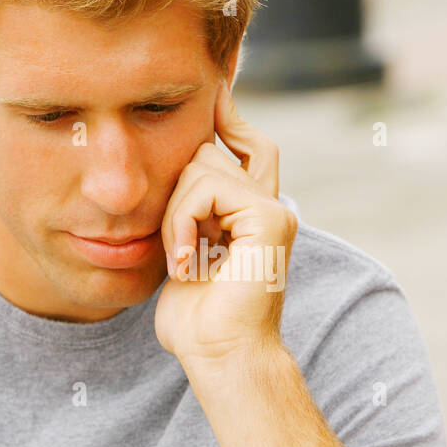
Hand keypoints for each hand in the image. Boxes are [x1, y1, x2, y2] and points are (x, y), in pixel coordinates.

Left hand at [154, 79, 296, 364]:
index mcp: (254, 212)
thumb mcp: (183, 256)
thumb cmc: (197, 322)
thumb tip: (172, 177)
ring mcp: (274, 208)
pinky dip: (183, 223)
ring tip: (181, 261)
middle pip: (210, 151)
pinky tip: (186, 264)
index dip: (229, 114)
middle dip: (177, 189)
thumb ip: (187, 216)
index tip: (213, 89)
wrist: (221, 357)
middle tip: (177, 249)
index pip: (247, 144)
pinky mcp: (269, 217)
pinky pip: (207, 187)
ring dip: (175, 213)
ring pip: (202, 165)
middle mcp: (270, 204)